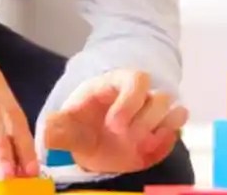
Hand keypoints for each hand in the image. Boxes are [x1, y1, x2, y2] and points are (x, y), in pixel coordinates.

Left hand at [42, 69, 186, 173]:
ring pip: (175, 110)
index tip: (114, 125)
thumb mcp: (66, 127)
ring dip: (159, 130)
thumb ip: (58, 129)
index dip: (130, 101)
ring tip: (138, 145)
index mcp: (116, 84)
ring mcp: (154, 113)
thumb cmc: (81, 126)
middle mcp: (141, 96)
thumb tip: (47, 132)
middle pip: (160, 96)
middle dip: (144, 120)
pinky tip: (151, 148)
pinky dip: (169, 140)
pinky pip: (179, 128)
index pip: (137, 79)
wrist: (91, 145)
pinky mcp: (164, 131)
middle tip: (125, 138)